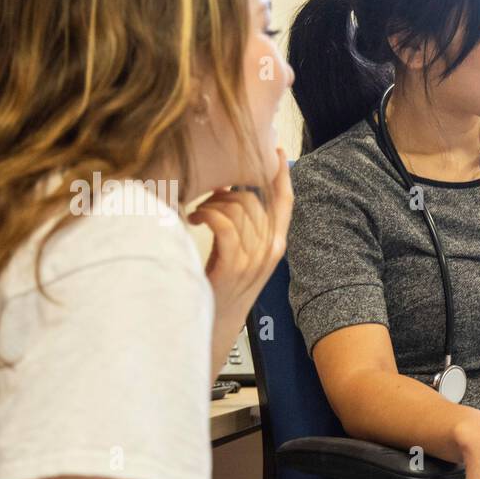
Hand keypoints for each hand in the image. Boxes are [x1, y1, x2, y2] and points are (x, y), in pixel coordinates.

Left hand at [188, 148, 293, 369]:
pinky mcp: (233, 267)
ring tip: (199, 212)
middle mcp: (270, 251)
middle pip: (255, 198)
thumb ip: (243, 226)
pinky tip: (194, 219)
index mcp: (275, 246)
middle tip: (207, 198)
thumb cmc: (221, 288)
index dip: (282, 174)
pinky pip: (223, 223)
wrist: (214, 327)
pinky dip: (206, 215)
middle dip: (227, 189)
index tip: (277, 151)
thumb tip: (228, 188)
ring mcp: (253, 260)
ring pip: (238, 207)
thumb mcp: (240, 254)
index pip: (285, 202)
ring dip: (212, 202)